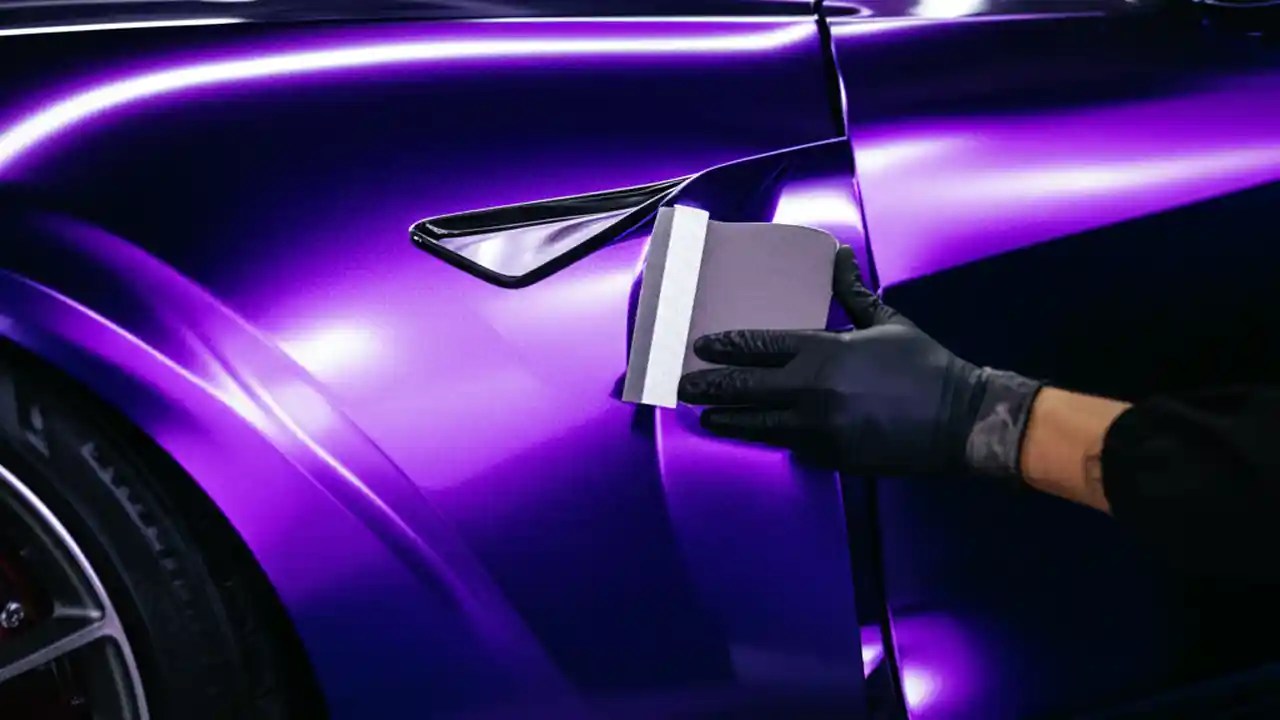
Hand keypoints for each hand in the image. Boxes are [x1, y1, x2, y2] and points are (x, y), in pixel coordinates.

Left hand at [678, 246, 1040, 476]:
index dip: (726, 347)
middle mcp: (811, 389)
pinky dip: (773, 438)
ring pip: (758, 424)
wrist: (960, 420)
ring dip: (729, 419)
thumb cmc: (925, 368)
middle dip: (710, 387)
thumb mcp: (887, 323)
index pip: (758, 346)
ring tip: (706, 417)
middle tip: (683, 387)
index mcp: (823, 350)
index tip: (701, 347)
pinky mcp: (830, 457)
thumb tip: (840, 258)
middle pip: (744, 387)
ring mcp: (818, 428)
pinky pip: (791, 445)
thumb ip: (853, 295)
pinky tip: (755, 435)